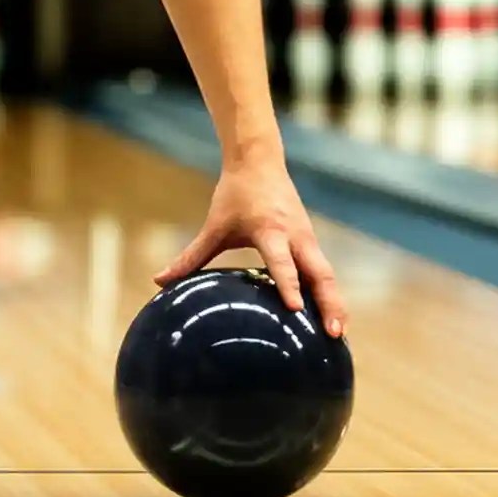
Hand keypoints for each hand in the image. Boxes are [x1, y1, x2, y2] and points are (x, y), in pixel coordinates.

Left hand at [154, 158, 346, 336]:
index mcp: (270, 231)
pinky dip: (330, 293)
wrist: (260, 162)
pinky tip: (331, 317)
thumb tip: (159, 281)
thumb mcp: (214, 227)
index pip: (282, 263)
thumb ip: (190, 257)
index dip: (288, 284)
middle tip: (333, 334)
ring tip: (338, 334)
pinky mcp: (311, 241)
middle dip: (329, 303)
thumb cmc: (235, 196)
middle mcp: (295, 236)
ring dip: (335, 303)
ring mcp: (308, 238)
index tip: (295, 309)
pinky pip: (324, 271)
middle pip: (319, 274)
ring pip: (327, 274)